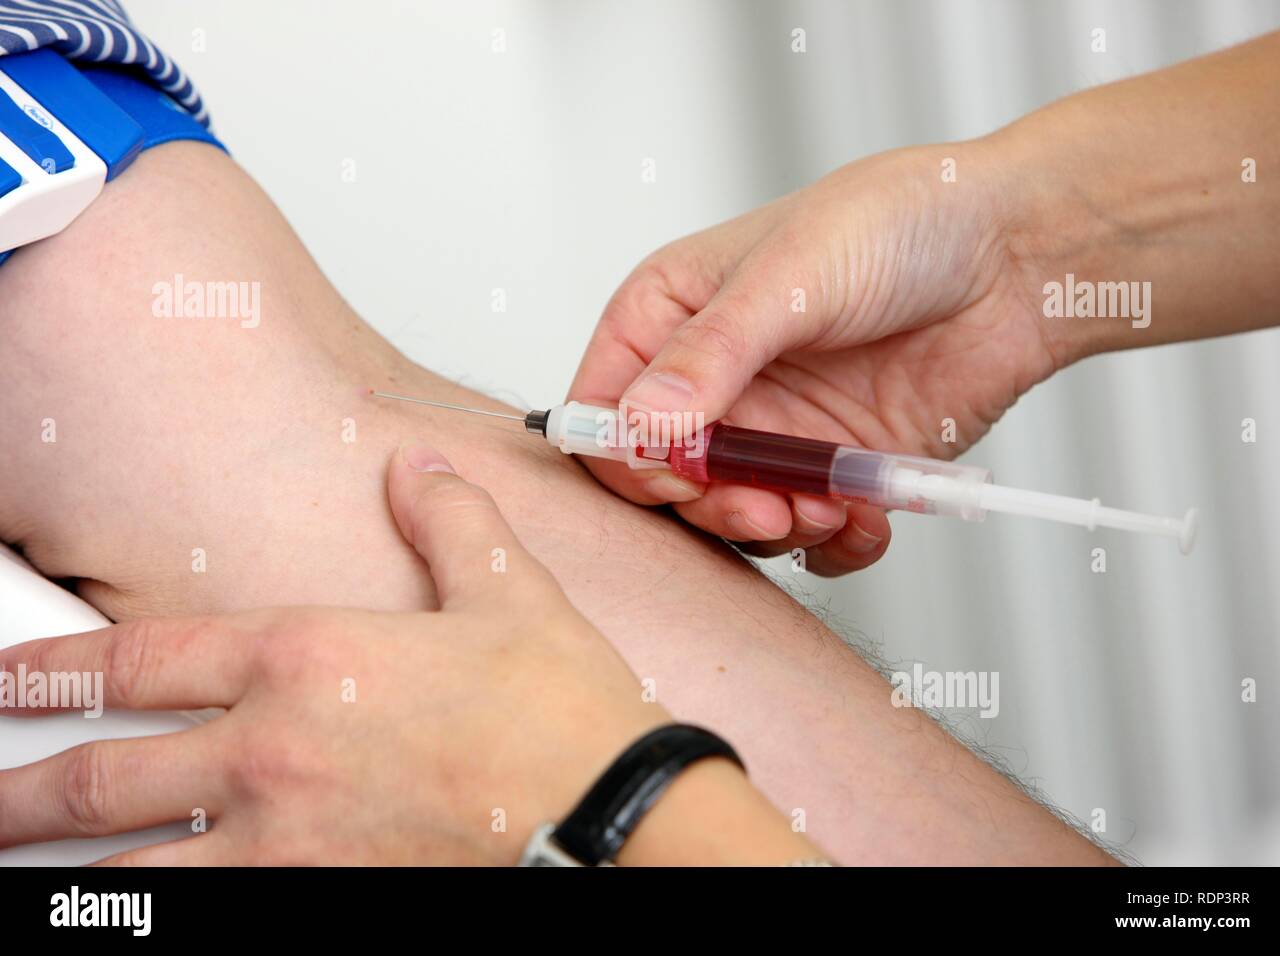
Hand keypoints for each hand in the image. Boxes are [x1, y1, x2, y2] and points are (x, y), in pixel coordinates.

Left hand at [0, 445, 669, 864]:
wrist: (612, 814)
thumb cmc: (562, 713)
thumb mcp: (508, 591)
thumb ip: (448, 521)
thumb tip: (417, 469)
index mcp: (308, 660)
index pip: (141, 660)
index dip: (53, 672)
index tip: (6, 682)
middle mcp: (274, 753)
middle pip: (106, 778)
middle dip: (21, 790)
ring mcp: (288, 843)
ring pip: (132, 871)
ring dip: (65, 869)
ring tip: (24, 867)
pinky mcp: (319, 901)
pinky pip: (206, 918)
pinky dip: (156, 913)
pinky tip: (131, 912)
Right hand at [570, 140, 1062, 574]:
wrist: (1017, 254)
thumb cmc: (899, 223)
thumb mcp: (791, 273)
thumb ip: (712, 353)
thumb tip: (641, 422)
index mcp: (671, 316)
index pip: (603, 407)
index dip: (626, 453)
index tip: (677, 473)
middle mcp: (713, 380)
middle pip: (664, 478)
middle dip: (711, 504)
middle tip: (764, 507)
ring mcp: (773, 428)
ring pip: (733, 515)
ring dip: (774, 526)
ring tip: (827, 505)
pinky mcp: (833, 467)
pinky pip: (811, 533)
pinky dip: (833, 542)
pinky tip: (866, 515)